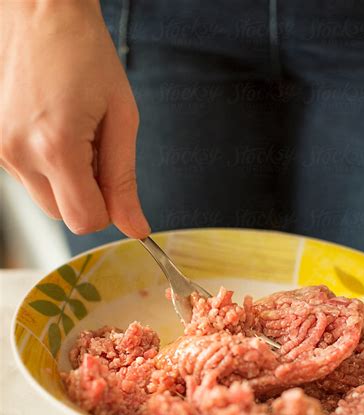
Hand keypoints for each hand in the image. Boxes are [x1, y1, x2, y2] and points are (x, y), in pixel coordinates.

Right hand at [0, 0, 149, 237]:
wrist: (43, 12)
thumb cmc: (86, 54)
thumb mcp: (121, 119)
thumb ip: (125, 181)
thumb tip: (135, 228)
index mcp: (55, 148)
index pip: (86, 220)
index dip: (108, 209)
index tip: (115, 181)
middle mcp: (20, 154)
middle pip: (65, 217)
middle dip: (88, 195)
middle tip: (96, 150)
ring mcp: (3, 151)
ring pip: (48, 202)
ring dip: (68, 183)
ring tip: (75, 136)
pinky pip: (32, 181)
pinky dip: (50, 169)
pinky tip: (56, 132)